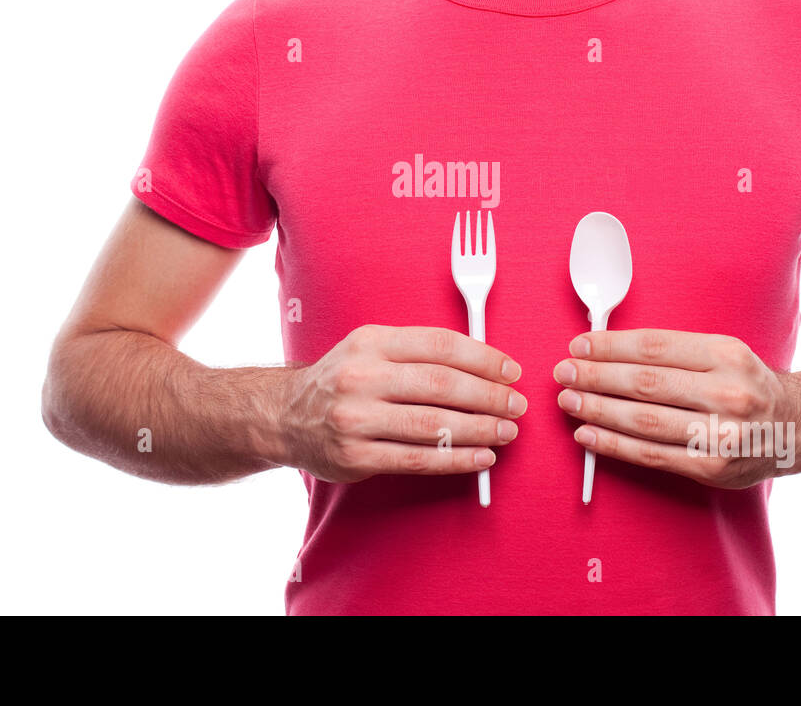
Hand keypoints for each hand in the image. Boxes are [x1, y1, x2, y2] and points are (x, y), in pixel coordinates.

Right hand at [273, 324, 525, 482]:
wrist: (284, 415)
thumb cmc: (342, 380)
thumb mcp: (371, 348)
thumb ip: (418, 351)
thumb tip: (483, 363)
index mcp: (372, 342)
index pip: (440, 345)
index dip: (483, 358)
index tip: (510, 371)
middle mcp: (362, 376)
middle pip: (441, 385)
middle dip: (489, 396)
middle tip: (516, 405)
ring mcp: (356, 418)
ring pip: (433, 424)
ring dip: (480, 430)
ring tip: (506, 432)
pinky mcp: (355, 455)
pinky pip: (417, 458)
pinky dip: (457, 460)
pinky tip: (481, 458)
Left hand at [553, 329, 800, 487]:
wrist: (797, 428)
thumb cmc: (746, 384)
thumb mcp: (722, 352)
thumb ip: (672, 351)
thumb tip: (606, 349)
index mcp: (726, 355)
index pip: (654, 347)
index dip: (610, 346)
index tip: (580, 345)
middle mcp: (728, 393)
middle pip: (645, 383)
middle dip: (596, 377)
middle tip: (564, 373)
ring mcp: (721, 434)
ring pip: (644, 420)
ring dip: (598, 410)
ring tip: (568, 401)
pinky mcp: (713, 468)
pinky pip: (651, 455)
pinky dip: (613, 445)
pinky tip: (587, 435)